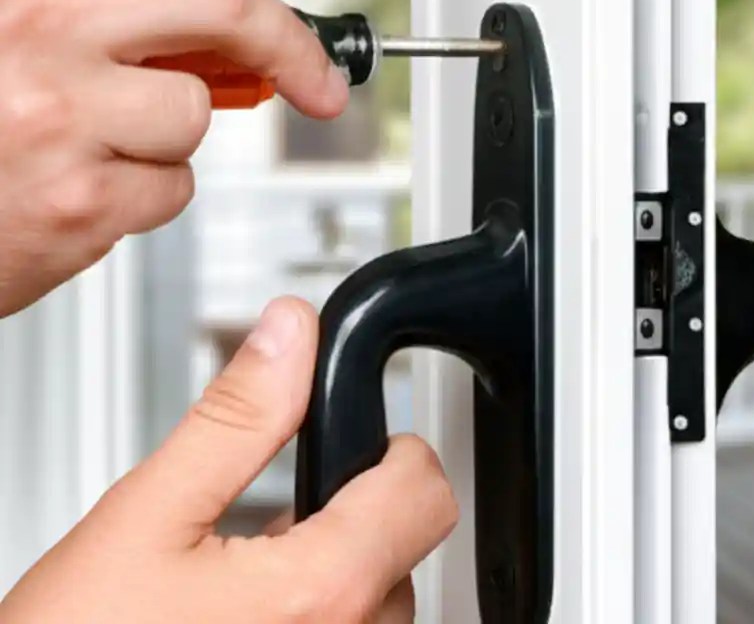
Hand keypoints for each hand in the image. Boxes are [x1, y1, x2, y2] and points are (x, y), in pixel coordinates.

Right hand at [0, 0, 349, 316]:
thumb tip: (221, 1)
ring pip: (194, 109)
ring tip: (98, 144)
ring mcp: (55, 104)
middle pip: (225, 2)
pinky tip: (78, 189)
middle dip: (289, 46)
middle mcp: (36, 9)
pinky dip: (143, 196)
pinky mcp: (76, 195)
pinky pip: (170, 189)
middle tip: (310, 78)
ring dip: (169, 135)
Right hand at [0, 298, 457, 622]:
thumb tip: (288, 338)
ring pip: (379, 599)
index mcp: (321, 592)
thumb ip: (234, 421)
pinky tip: (246, 616)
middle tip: (273, 514)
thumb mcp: (146, 518)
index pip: (425, 491)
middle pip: (406, 545)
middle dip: (351, 514)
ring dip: (333, 573)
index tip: (354, 441)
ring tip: (245, 575)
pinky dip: (316, 614)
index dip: (393, 449)